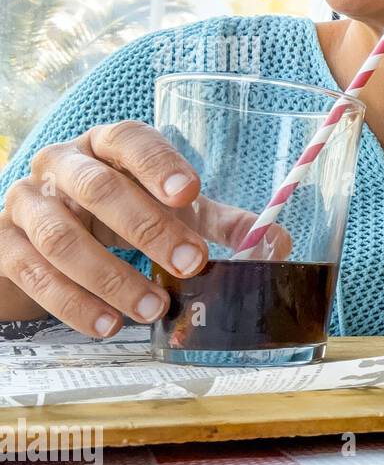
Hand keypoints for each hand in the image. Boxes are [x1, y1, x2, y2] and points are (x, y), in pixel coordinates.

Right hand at [0, 121, 288, 336]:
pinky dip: (74, 303)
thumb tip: (276, 241)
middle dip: (147, 229)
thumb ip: (217, 223)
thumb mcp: (169, 210)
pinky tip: (108, 325)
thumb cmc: (119, 213)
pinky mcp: (4, 245)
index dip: (158, 164)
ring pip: (61, 237)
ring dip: (111, 278)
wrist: (39, 234)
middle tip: (190, 263)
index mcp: (107, 146)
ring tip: (152, 308)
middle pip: (98, 189)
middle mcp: (61, 166)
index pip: (129, 139)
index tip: (189, 192)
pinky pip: (33, 273)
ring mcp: (26, 204)